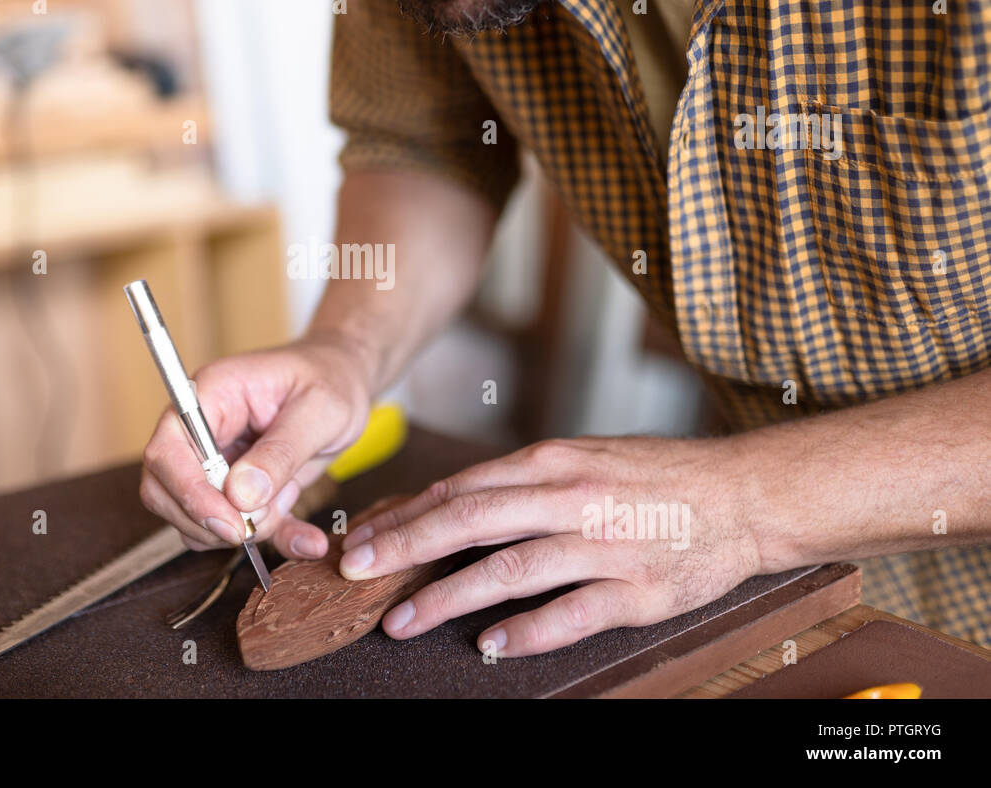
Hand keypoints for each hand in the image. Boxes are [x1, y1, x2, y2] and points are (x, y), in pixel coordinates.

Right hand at [139, 332, 371, 558]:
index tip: (230, 523)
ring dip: (246, 529)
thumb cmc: (329, 378)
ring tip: (290, 498)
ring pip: (197, 518)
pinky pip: (242, 527)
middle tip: (259, 524)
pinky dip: (276, 539)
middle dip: (211, 520)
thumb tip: (240, 495)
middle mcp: (204, 431)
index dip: (188, 493)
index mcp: (211, 397)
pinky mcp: (242, 488)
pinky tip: (309, 541)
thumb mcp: (319, 409)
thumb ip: (280, 452)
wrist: (345, 377)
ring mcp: (218, 462)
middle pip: (166, 491)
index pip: (167, 451)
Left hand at [338, 436, 762, 656]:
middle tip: (358, 571)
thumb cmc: (655, 476)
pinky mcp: (639, 588)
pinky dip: (528, 630)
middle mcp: (573, 497)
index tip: (365, 536)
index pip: (463, 488)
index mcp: (554, 462)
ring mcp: (606, 544)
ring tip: (403, 620)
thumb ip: (521, 481)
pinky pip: (573, 612)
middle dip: (407, 547)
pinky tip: (489, 644)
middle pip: (473, 521)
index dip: (408, 514)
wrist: (745, 494)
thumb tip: (450, 504)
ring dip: (450, 597)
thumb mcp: (583, 458)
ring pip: (512, 569)